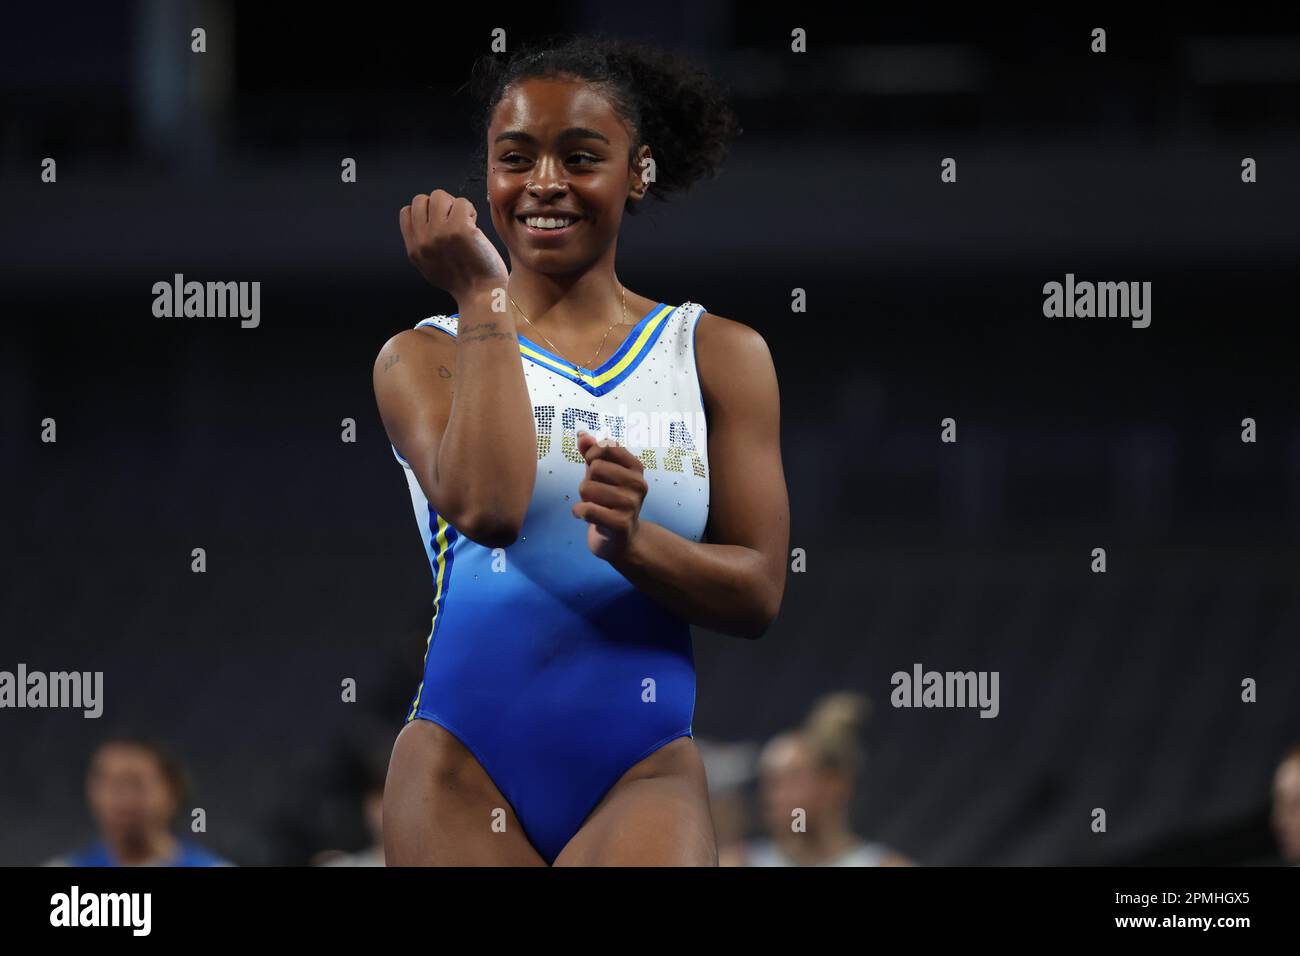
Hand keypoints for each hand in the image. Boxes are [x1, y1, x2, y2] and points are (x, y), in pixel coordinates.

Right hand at [399, 189, 508, 299]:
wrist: (481, 294)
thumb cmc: (462, 282)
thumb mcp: (429, 266)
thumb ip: (423, 243)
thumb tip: (424, 220)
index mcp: (414, 249)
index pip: (407, 211)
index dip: (425, 211)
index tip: (440, 222)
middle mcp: (423, 240)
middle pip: (422, 199)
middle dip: (439, 205)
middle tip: (454, 222)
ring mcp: (440, 233)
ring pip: (440, 196)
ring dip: (455, 205)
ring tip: (465, 222)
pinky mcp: (460, 229)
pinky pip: (462, 203)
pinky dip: (471, 211)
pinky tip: (475, 227)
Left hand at [572, 431, 647, 562]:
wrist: (620, 539)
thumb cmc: (609, 500)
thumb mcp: (602, 473)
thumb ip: (592, 452)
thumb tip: (582, 435)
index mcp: (636, 468)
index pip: (607, 446)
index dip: (592, 454)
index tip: (593, 465)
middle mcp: (638, 484)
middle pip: (594, 467)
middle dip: (587, 480)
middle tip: (597, 495)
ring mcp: (631, 505)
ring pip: (586, 487)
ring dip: (583, 498)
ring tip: (595, 506)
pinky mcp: (620, 524)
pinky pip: (586, 509)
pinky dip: (579, 512)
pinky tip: (587, 516)